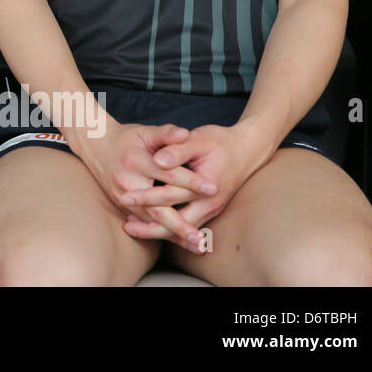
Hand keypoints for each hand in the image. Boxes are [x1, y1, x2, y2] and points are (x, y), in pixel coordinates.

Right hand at [74, 122, 216, 251]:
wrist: (96, 146)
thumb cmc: (126, 138)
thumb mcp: (145, 132)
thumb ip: (166, 133)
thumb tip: (186, 134)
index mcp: (136, 161)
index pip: (168, 174)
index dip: (191, 181)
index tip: (213, 188)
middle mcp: (127, 182)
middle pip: (157, 209)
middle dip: (180, 226)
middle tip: (201, 239)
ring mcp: (122, 197)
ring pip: (151, 220)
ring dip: (174, 235)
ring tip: (197, 246)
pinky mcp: (122, 206)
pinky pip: (145, 222)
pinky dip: (162, 233)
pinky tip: (180, 241)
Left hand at [119, 124, 269, 249]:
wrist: (246, 150)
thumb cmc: (219, 142)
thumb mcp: (199, 140)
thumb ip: (177, 149)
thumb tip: (158, 160)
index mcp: (206, 186)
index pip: (171, 196)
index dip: (147, 197)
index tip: (125, 197)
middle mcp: (210, 203)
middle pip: (177, 223)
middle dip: (151, 226)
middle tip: (127, 227)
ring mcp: (210, 210)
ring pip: (181, 228)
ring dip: (158, 231)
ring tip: (132, 228)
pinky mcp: (207, 210)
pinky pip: (186, 225)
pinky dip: (168, 228)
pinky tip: (148, 224)